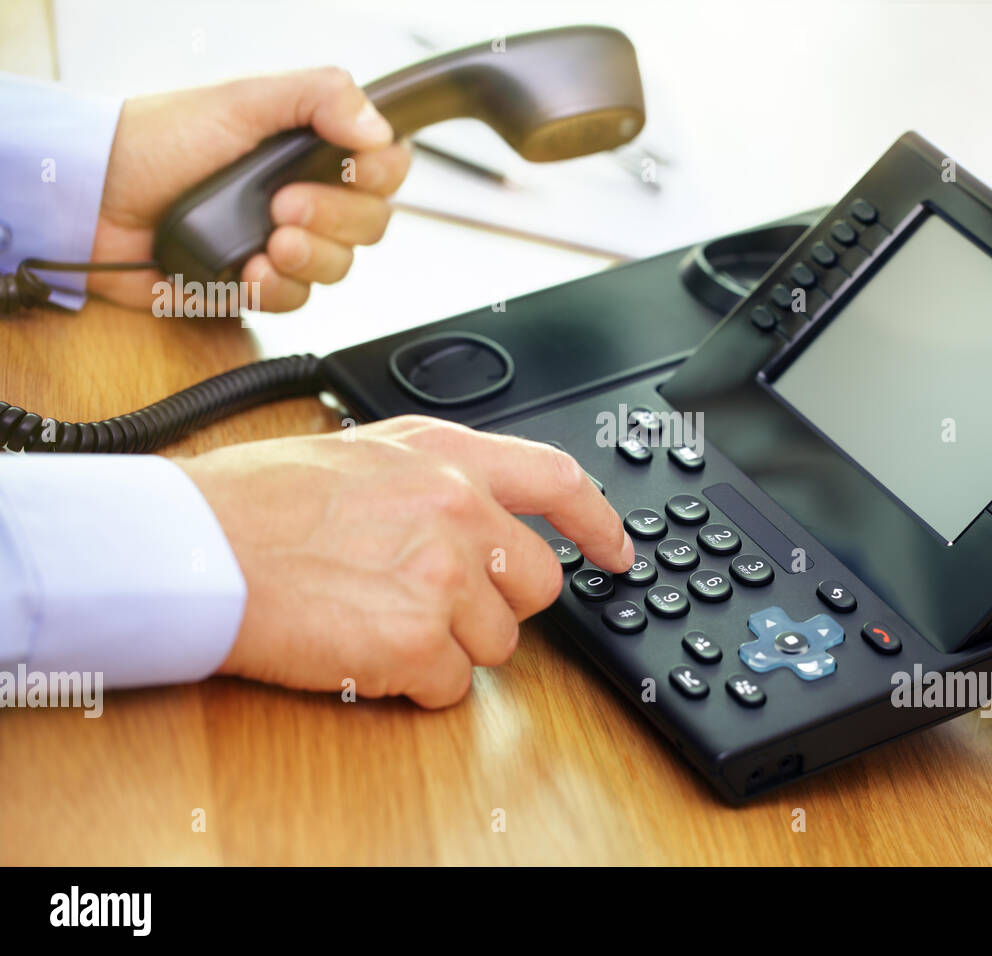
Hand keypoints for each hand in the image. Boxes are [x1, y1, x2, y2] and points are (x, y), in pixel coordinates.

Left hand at [88, 68, 411, 311]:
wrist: (94, 198)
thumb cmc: (155, 141)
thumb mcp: (241, 100)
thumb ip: (318, 96)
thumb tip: (378, 128)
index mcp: (308, 149)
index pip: (384, 167)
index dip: (380, 174)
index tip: (352, 168)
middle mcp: (305, 197)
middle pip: (370, 224)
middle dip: (335, 219)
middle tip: (283, 205)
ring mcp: (283, 244)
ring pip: (338, 268)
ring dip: (307, 258)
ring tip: (265, 243)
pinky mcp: (256, 285)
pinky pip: (295, 301)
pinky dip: (274, 288)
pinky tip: (244, 269)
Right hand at [177, 416, 634, 707]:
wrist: (196, 547)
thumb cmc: (257, 503)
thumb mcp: (363, 454)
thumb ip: (435, 476)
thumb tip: (481, 512)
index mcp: (448, 456)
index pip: (561, 483)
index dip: (600, 525)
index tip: (617, 553)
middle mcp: (461, 509)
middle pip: (538, 584)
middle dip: (501, 604)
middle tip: (438, 602)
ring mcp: (445, 576)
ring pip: (498, 643)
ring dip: (450, 645)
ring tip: (380, 618)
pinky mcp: (418, 641)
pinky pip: (450, 685)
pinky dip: (414, 682)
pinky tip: (366, 651)